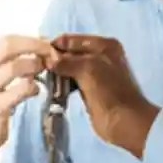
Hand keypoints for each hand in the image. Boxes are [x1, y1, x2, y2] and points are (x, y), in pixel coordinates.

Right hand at [0, 35, 56, 148]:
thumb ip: (14, 60)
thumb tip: (42, 44)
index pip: (7, 39)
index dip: (32, 40)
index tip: (49, 45)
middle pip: (8, 46)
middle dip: (35, 47)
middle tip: (52, 56)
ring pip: (14, 66)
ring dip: (35, 67)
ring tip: (42, 74)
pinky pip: (19, 90)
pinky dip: (32, 88)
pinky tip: (35, 92)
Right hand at [49, 34, 159, 158]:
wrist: (125, 122)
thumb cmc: (109, 92)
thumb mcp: (88, 69)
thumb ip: (66, 61)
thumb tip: (47, 59)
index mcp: (103, 45)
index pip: (71, 40)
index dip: (54, 46)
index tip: (37, 56)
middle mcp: (100, 55)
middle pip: (69, 53)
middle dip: (54, 60)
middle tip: (37, 69)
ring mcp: (96, 73)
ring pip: (69, 68)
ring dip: (57, 73)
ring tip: (43, 80)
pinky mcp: (90, 88)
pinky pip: (72, 81)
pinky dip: (62, 84)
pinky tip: (53, 89)